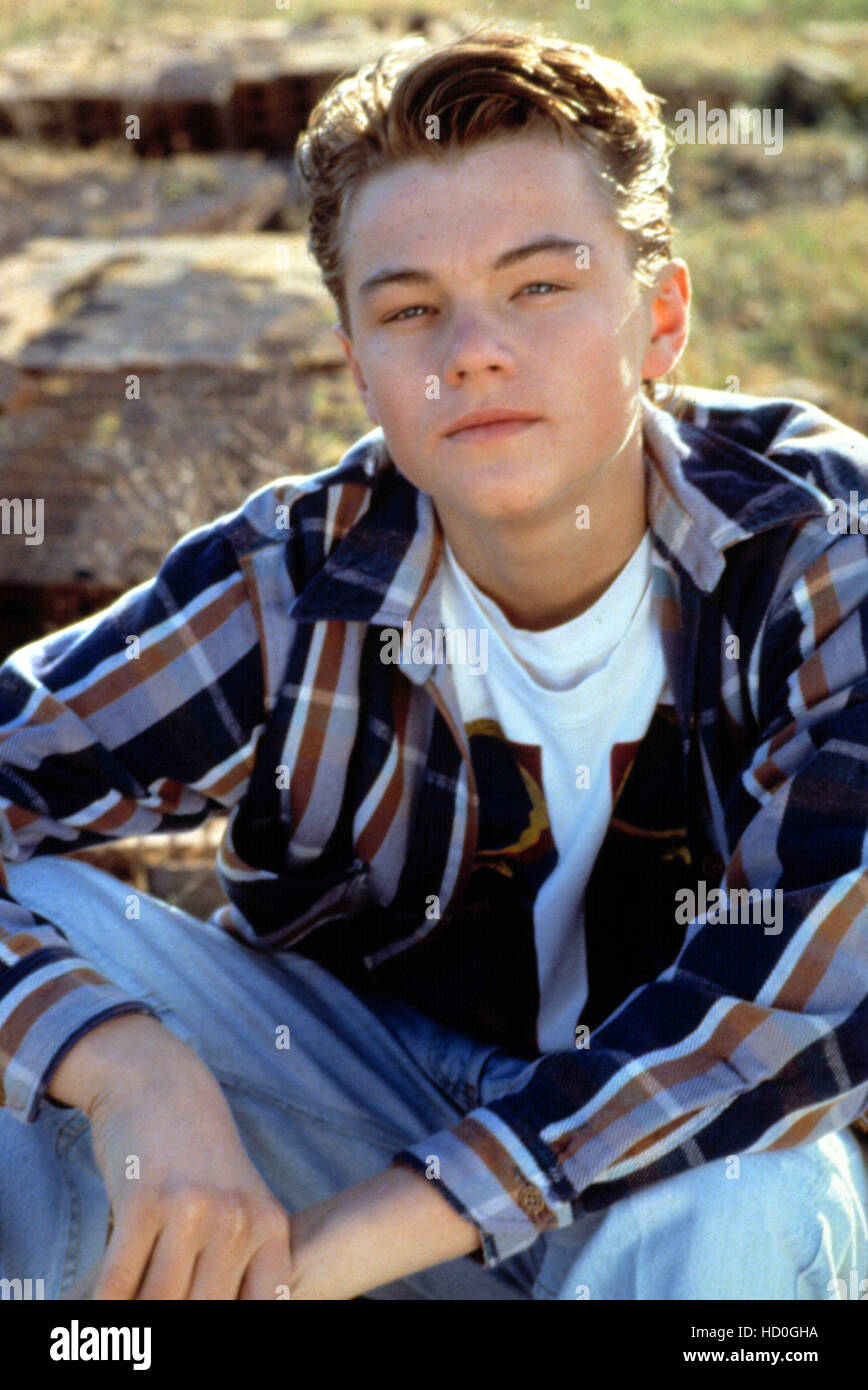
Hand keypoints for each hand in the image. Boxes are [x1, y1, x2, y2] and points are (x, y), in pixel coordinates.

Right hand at [57, 1019, 291, 1299]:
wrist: (159, 1083)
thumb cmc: (196, 1155)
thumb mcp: (239, 1200)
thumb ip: (242, 1259)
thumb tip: (226, 1309)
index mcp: (268, 1225)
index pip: (263, 1307)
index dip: (230, 1329)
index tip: (204, 1324)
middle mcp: (237, 1220)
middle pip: (204, 1310)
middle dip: (174, 1320)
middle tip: (154, 1319)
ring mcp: (191, 1210)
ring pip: (160, 1304)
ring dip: (136, 1318)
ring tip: (127, 1316)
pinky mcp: (143, 1203)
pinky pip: (119, 1282)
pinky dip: (104, 1304)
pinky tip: (98, 1306)